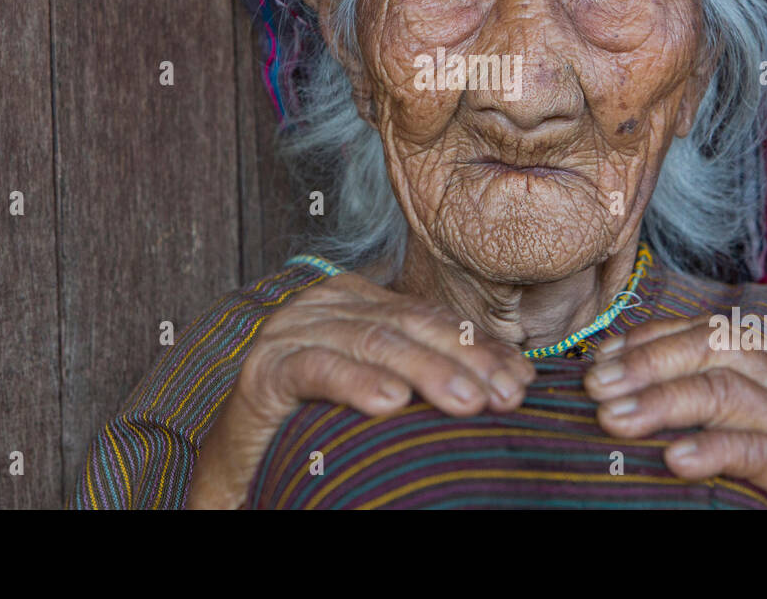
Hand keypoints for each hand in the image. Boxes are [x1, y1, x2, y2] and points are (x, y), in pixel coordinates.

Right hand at [186, 271, 534, 507]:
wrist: (243, 466)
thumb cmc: (320, 428)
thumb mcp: (388, 392)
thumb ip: (434, 374)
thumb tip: (515, 379)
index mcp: (358, 300)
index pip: (432, 319)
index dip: (480, 348)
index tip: (522, 382)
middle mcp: (326, 305)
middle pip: (409, 326)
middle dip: (465, 361)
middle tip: (505, 396)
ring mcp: (293, 331)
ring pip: (372, 343)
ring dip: (425, 372)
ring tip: (466, 402)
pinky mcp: (266, 368)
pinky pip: (318, 368)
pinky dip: (357, 383)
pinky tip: (390, 403)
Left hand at [584, 317, 766, 508]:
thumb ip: (718, 392)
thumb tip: (631, 379)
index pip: (711, 330)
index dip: (651, 339)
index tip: (603, 356)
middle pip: (714, 349)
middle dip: (647, 363)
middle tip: (596, 386)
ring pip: (728, 393)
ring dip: (662, 402)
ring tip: (615, 418)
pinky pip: (760, 453)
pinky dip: (714, 451)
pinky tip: (677, 459)